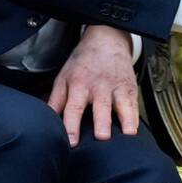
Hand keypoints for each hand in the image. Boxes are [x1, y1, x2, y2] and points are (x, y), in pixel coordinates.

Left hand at [47, 24, 137, 146]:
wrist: (106, 40)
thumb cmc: (82, 63)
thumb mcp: (64, 77)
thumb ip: (55, 101)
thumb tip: (46, 121)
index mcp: (79, 85)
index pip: (74, 107)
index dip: (72, 125)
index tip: (71, 142)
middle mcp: (99, 86)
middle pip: (100, 107)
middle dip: (102, 123)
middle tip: (102, 138)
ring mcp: (117, 87)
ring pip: (122, 105)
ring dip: (125, 120)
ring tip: (127, 133)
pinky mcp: (130, 89)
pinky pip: (134, 105)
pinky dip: (135, 118)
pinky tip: (134, 130)